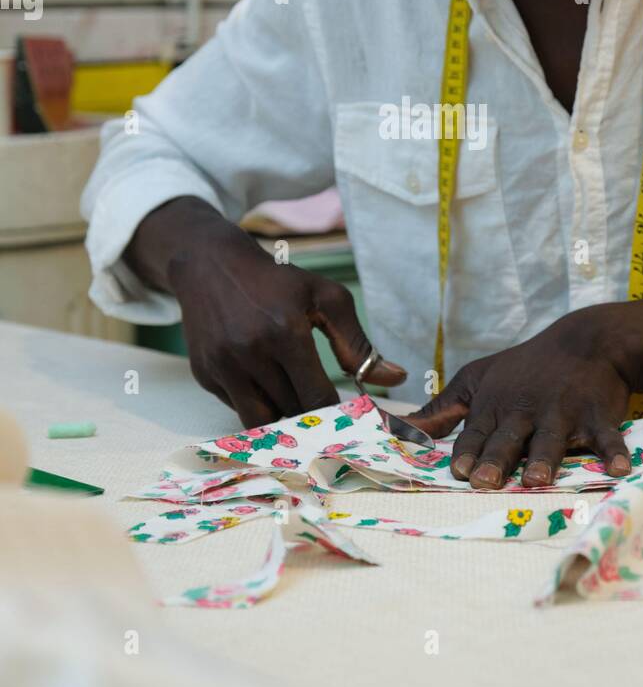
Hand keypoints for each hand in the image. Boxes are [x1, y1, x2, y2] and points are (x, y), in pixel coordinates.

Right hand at [165, 214, 404, 426]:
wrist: (210, 265)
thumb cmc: (277, 281)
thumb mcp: (325, 298)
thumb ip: (359, 344)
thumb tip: (395, 379)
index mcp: (285, 332)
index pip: (317, 399)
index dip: (335, 414)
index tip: (346, 415)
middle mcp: (249, 353)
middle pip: (291, 412)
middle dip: (309, 412)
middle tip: (319, 402)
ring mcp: (222, 366)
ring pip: (261, 421)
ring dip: (281, 416)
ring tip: (291, 393)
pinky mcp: (204, 375)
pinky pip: (237, 408)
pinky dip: (255, 402)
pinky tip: (261, 378)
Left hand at [408, 307, 633, 489]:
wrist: (586, 340)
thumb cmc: (526, 367)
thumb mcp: (479, 377)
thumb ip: (442, 408)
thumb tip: (400, 429)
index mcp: (495, 404)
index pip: (476, 433)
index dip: (467, 451)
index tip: (458, 471)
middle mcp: (526, 410)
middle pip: (508, 439)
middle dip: (496, 460)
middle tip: (484, 482)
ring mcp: (563, 413)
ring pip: (551, 439)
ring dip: (545, 458)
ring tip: (537, 479)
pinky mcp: (598, 416)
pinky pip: (606, 436)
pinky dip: (613, 451)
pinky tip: (618, 469)